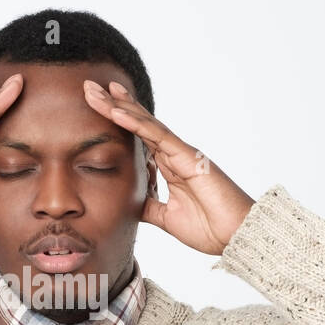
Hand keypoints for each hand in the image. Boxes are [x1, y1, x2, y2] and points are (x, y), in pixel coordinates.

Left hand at [82, 79, 254, 254]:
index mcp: (169, 167)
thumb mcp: (167, 218)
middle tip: (88, 87)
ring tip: (96, 91)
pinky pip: (158, 136)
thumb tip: (129, 203)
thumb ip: (149, 206)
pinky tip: (117, 111)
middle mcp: (174, 154)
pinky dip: (136, 123)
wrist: (235, 237)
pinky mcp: (188, 157)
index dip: (118, 120)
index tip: (97, 106)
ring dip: (119, 106)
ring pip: (145, 123)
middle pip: (139, 123)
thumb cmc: (210, 228)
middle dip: (113, 104)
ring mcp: (181, 153)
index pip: (138, 137)